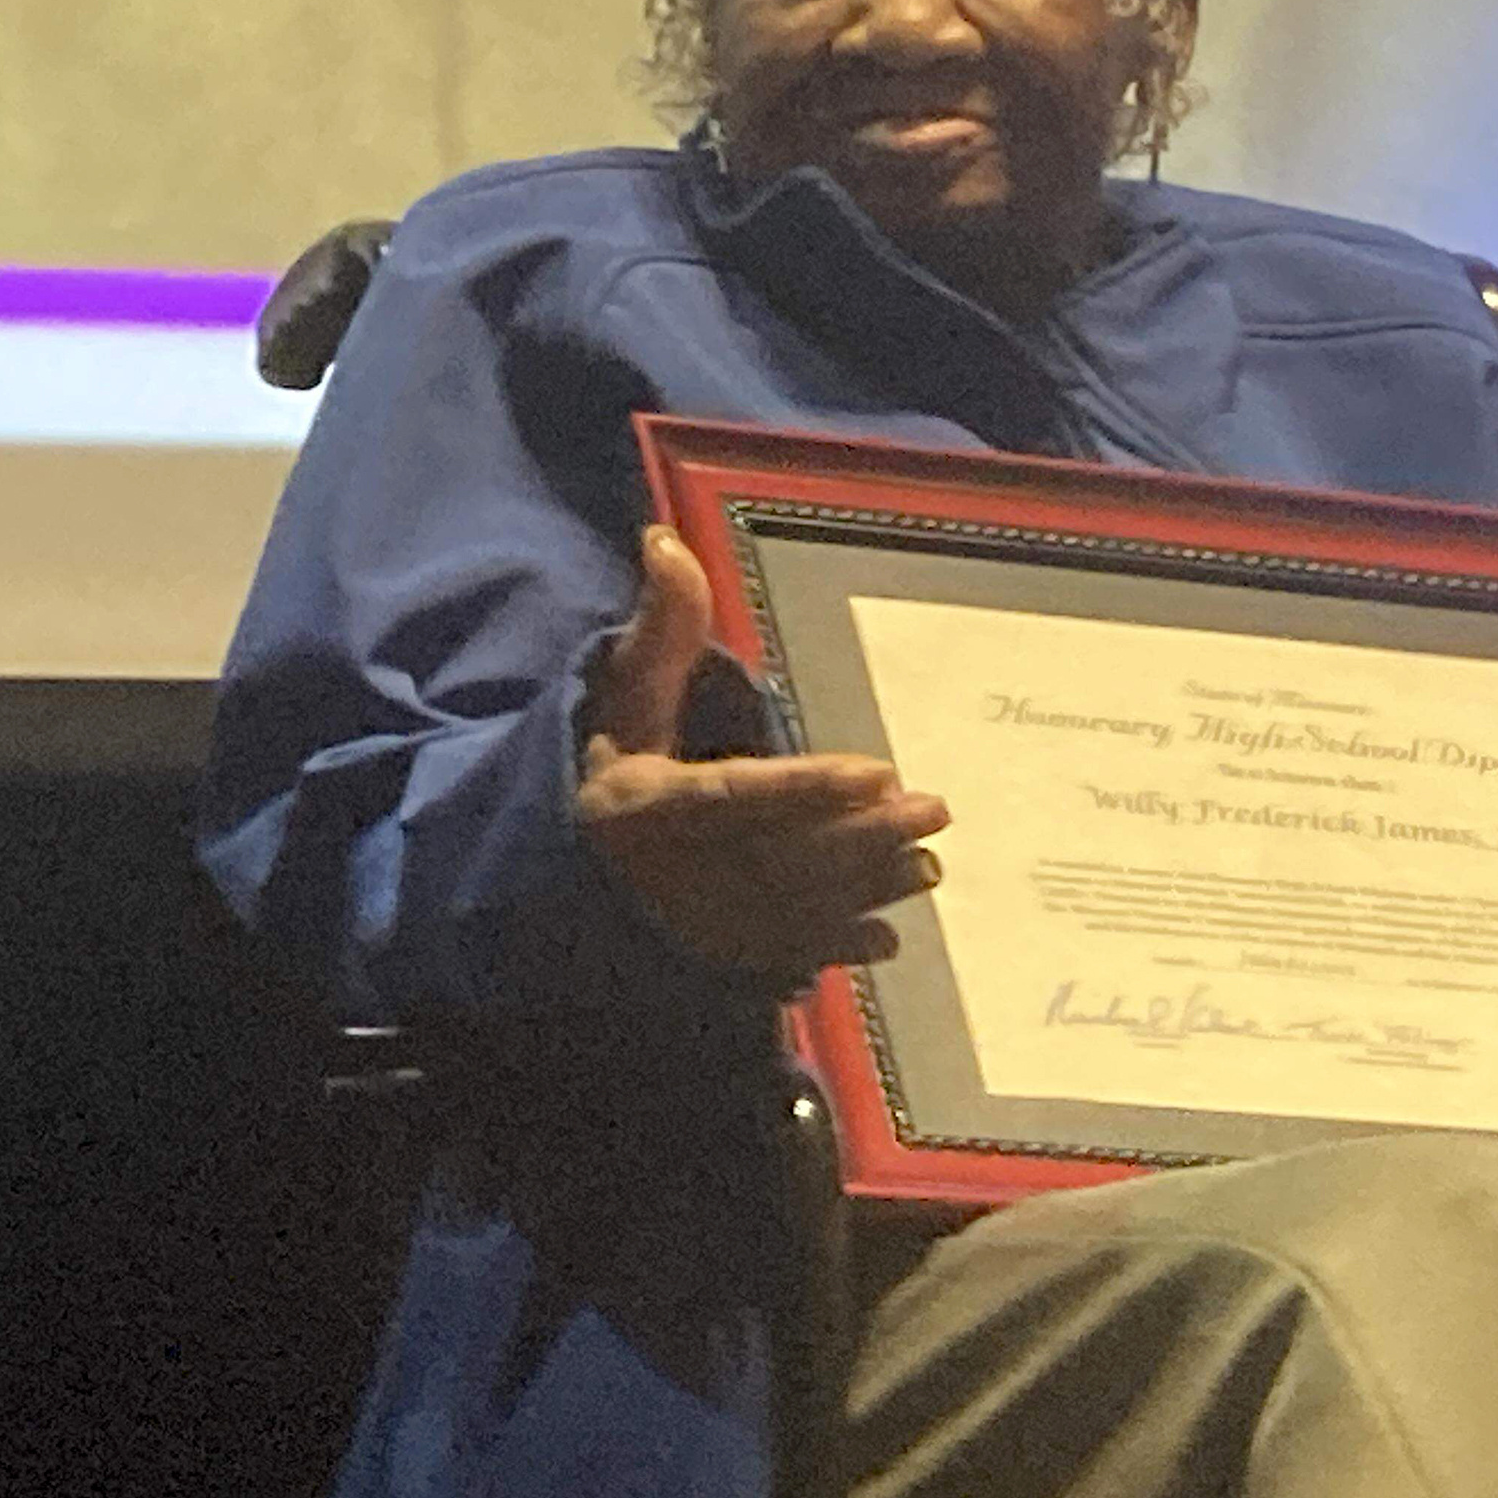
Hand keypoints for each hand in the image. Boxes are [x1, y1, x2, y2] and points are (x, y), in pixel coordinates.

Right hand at [576, 525, 948, 981]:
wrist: (563, 884)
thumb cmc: (612, 775)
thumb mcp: (623, 702)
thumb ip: (660, 631)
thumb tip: (662, 538)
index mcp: (646, 805)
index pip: (733, 795)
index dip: (805, 788)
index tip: (876, 772)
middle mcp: (674, 871)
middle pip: (780, 854)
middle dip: (863, 836)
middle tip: (933, 810)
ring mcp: (697, 923)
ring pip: (794, 909)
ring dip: (867, 889)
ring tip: (927, 866)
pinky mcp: (716, 959)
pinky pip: (783, 957)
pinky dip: (837, 949)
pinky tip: (888, 939)